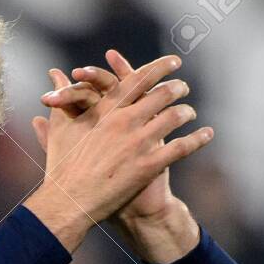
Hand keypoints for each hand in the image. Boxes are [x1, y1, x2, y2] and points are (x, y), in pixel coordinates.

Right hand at [37, 49, 185, 225]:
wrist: (69, 201)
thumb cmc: (61, 166)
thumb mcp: (59, 127)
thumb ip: (62, 96)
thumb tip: (55, 74)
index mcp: (107, 109)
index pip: (138, 80)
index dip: (159, 68)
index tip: (172, 62)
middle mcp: (125, 121)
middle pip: (161, 95)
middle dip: (176, 88)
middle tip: (183, 87)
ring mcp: (138, 143)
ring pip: (173, 118)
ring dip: (186, 112)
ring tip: (190, 111)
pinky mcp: (148, 166)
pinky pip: (181, 148)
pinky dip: (197, 139)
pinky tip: (208, 135)